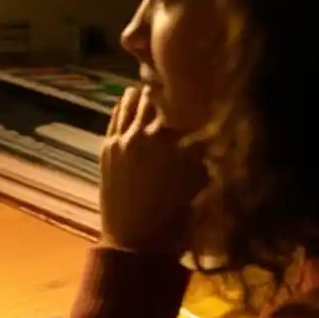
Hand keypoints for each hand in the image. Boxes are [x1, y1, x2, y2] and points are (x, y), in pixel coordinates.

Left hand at [100, 86, 208, 254]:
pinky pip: (115, 117)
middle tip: (173, 77)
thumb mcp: (201, 175)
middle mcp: (145, 132)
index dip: (188, 85)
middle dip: (165, 86)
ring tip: (152, 85)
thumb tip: (212, 117)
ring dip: (142, 94)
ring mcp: (122, 139)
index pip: (180, 96)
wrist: (137, 240)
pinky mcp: (106, 148)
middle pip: (154, 94)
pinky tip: (130, 99)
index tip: (196, 77)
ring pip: (131, 102)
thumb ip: (203, 143)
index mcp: (173, 137)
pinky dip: (124, 106)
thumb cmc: (178, 213)